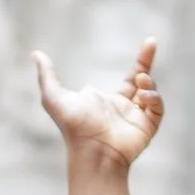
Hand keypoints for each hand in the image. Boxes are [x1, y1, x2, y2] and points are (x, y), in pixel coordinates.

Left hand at [34, 38, 162, 169]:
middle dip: (148, 61)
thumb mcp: (54, 97)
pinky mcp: (147, 127)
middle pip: (144, 80)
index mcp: (108, 100)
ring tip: (140, 80)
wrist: (91, 152)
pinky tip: (143, 95)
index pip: (130, 77)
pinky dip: (154, 98)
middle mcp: (124, 108)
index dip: (141, 59)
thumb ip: (47, 75)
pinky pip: (157, 108)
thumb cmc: (73, 128)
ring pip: (151, 93)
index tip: (149, 41)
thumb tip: (36, 54)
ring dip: (148, 82)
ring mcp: (137, 117)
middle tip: (151, 42)